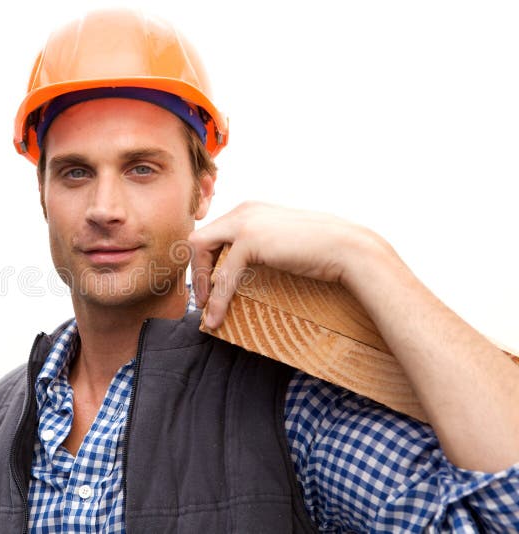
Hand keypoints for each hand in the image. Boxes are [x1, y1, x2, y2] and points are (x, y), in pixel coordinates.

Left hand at [189, 201, 388, 328]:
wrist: (347, 249)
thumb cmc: (320, 251)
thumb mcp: (280, 242)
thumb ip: (258, 246)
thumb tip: (239, 267)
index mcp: (249, 210)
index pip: (210, 232)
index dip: (203, 261)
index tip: (207, 286)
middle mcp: (243, 211)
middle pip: (199, 238)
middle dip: (196, 270)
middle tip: (201, 299)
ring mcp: (245, 222)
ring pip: (202, 251)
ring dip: (200, 283)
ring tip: (205, 309)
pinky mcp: (250, 240)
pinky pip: (223, 275)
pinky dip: (217, 298)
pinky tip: (216, 317)